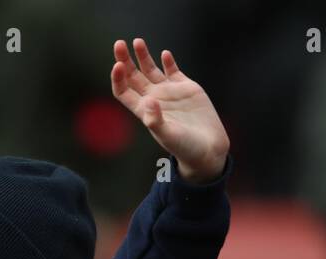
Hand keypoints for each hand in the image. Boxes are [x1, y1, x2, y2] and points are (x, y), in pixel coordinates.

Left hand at [111, 38, 229, 183]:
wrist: (207, 148)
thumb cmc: (185, 147)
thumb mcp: (169, 136)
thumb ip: (157, 120)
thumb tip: (149, 101)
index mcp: (144, 111)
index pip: (124, 91)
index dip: (118, 78)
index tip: (118, 65)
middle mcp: (153, 99)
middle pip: (133, 77)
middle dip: (125, 60)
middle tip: (119, 44)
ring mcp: (169, 92)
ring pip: (151, 70)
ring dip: (143, 56)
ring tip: (137, 41)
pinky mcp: (186, 88)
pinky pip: (173, 71)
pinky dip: (169, 62)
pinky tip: (164, 54)